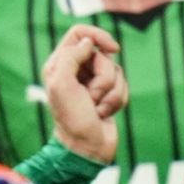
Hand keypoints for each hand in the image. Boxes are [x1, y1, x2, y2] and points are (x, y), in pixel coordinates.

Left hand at [41, 24, 127, 164]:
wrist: (86, 148)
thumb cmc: (72, 118)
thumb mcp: (63, 84)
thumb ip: (71, 56)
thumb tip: (89, 43)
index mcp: (59, 63)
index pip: (80, 34)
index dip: (98, 36)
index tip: (112, 49)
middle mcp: (75, 70)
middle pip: (102, 54)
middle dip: (103, 78)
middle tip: (91, 97)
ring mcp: (92, 82)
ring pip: (116, 71)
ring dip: (110, 93)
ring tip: (97, 109)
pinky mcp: (107, 94)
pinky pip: (123, 86)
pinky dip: (117, 101)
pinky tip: (104, 114)